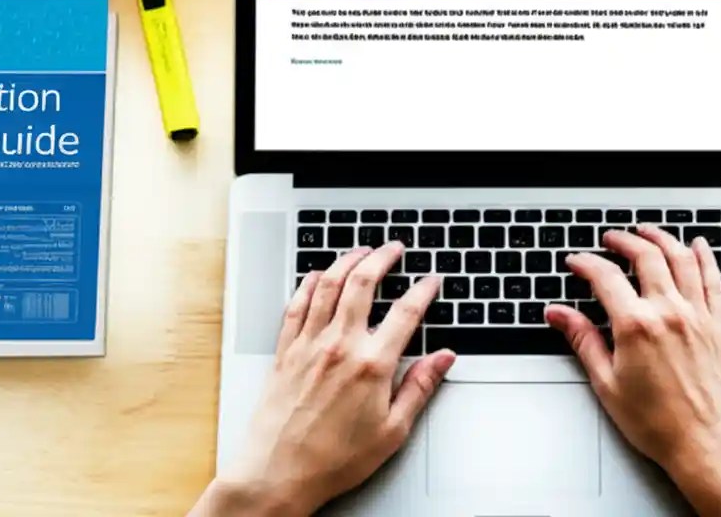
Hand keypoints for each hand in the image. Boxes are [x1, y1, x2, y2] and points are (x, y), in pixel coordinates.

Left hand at [192, 243, 454, 516]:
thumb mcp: (392, 431)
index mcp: (371, 365)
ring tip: (361, 251)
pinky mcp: (285, 351)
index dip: (423, 290)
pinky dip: (309, 283)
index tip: (431, 281)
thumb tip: (443, 360)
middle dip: (382, 258)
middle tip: (394, 248)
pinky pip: (297, 304)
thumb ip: (420, 387)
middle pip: (362, 283)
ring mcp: (308, 345)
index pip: (405, 312)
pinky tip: (317, 276)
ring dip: (347, 261)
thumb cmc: (333, 460)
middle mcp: (339, 346)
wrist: (278, 473)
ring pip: (327, 284)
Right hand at [546, 226, 720, 516]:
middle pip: (645, 257)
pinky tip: (697, 247)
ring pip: (680, 259)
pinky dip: (704, 257)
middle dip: (623, 240)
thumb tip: (559, 315)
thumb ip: (583, 341)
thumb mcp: (607, 383)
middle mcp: (669, 313)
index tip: (577, 262)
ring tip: (647, 231)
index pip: (605, 277)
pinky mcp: (718, 325)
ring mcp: (698, 316)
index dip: (586, 264)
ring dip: (661, 238)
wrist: (708, 443)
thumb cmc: (659, 423)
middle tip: (610, 238)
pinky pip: (713, 279)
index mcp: (636, 326)